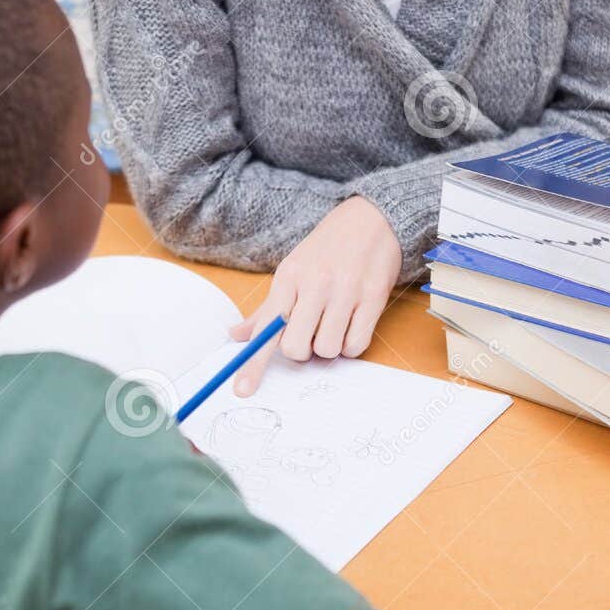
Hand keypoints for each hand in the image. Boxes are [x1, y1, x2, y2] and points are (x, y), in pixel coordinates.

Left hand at [228, 197, 402, 395]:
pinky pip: (356, 345)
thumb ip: (267, 308)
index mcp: (289, 277)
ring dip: (329, 346)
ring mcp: (345, 291)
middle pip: (296, 348)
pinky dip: (351, 344)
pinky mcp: (373, 298)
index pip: (265, 328)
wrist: (372, 219)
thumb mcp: (292, 269)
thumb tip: (236, 335)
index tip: (242, 390)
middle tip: (311, 331)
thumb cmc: (328, 248)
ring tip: (334, 321)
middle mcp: (315, 284)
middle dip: (302, 350)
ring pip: (327, 350)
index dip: (253, 363)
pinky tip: (352, 323)